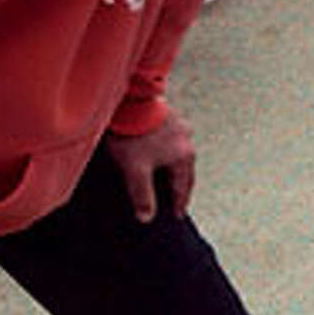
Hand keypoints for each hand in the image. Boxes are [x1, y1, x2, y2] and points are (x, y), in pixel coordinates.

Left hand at [105, 107, 197, 221]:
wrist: (127, 97)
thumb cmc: (132, 133)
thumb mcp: (135, 170)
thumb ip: (142, 196)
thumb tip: (146, 218)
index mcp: (183, 156)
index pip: (183, 187)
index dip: (178, 203)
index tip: (177, 214)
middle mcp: (187, 140)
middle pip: (184, 169)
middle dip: (180, 184)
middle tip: (177, 197)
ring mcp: (179, 124)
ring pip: (178, 151)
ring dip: (174, 164)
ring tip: (167, 172)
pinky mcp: (168, 112)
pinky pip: (170, 136)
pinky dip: (166, 147)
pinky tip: (158, 148)